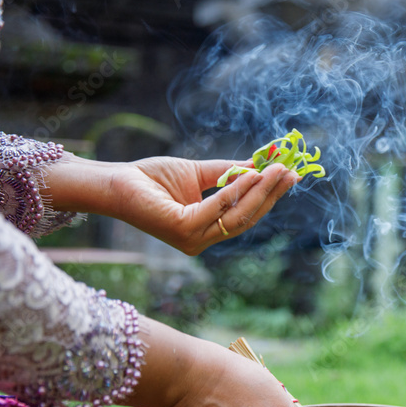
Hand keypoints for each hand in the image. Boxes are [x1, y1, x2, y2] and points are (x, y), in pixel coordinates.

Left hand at [45, 153, 300, 254]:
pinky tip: (250, 174)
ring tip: (276, 170)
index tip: (289, 175)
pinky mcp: (183, 230)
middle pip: (247, 218)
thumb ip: (228, 174)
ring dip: (260, 191)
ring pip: (237, 216)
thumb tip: (259, 166)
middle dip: (271, 194)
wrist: (115, 182)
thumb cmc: (150, 179)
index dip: (269, 196)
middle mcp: (202, 240)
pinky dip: (235, 190)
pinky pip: (217, 208)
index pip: (246, 215)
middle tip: (290, 172)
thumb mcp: (198, 174)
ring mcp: (194, 239)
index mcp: (207, 230)